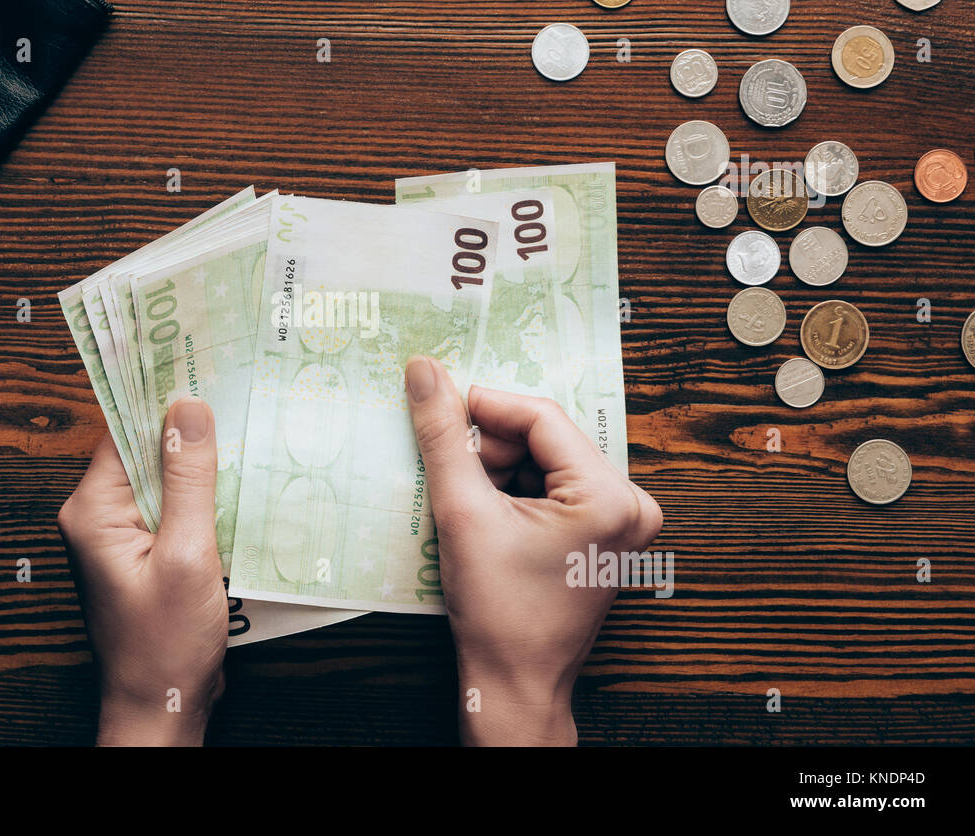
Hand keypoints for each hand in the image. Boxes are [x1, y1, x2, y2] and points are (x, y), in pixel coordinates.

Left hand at [57, 398, 227, 745]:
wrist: (163, 708)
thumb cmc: (165, 644)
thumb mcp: (187, 554)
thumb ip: (189, 479)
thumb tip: (189, 406)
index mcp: (92, 511)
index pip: (124, 431)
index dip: (161, 395)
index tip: (200, 359)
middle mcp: (98, 517)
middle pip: (145, 450)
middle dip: (190, 426)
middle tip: (239, 389)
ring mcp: (122, 538)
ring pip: (164, 479)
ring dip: (203, 463)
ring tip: (251, 430)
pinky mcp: (147, 555)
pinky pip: (175, 509)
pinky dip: (206, 497)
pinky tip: (243, 486)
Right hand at [404, 356, 662, 745]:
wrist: (515, 684)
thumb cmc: (497, 612)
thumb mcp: (462, 512)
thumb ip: (444, 437)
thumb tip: (424, 371)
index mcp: (609, 497)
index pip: (542, 417)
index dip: (485, 406)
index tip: (438, 404)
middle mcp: (630, 503)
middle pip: (546, 439)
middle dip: (493, 448)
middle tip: (451, 473)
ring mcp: (623, 521)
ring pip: (548, 461)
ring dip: (501, 470)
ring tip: (468, 505)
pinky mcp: (606, 535)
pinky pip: (556, 487)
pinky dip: (517, 492)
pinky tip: (487, 517)